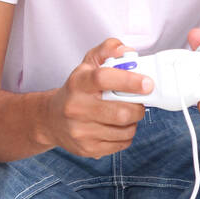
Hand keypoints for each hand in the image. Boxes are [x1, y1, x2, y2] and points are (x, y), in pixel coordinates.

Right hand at [41, 37, 151, 157]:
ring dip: (133, 123)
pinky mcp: (87, 148)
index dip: (129, 81)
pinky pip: (121, 144)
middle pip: (121, 112)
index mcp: (79, 83)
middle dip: (138, 108)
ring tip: (126, 115)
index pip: (104, 79)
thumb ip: (108, 50)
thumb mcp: (88, 64)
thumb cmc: (77, 90)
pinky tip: (118, 127)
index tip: (147, 83)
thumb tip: (127, 51)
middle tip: (139, 103)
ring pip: (125, 131)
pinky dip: (126, 136)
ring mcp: (81, 130)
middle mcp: (77, 107)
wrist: (51, 119)